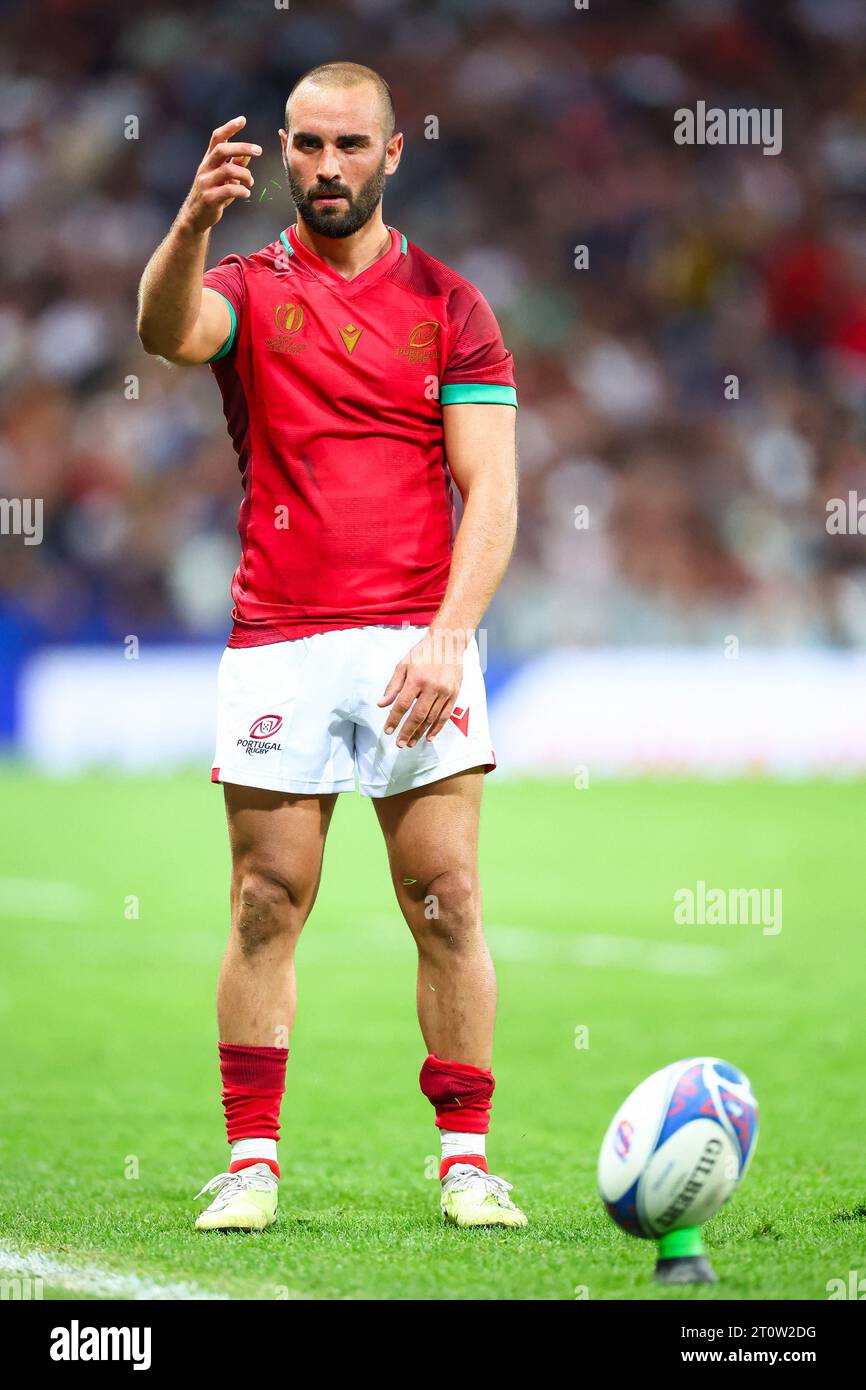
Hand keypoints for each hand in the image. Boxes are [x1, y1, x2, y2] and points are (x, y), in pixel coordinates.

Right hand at [180, 116, 261, 232]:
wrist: (195, 218)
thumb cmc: (212, 195)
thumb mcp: (224, 178)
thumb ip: (235, 166)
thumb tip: (248, 154)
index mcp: (208, 160)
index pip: (217, 138)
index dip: (229, 127)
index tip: (243, 120)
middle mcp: (205, 168)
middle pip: (222, 149)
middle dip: (242, 147)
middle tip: (259, 151)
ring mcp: (206, 183)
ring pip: (228, 170)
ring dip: (245, 175)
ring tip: (251, 183)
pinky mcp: (210, 198)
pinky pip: (229, 190)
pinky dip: (242, 191)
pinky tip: (246, 194)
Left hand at [377, 630, 465, 746]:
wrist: (448, 643)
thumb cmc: (423, 653)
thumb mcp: (403, 665)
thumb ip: (392, 686)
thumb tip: (381, 704)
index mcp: (416, 679)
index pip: (402, 705)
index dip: (394, 719)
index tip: (388, 731)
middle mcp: (432, 687)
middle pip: (417, 715)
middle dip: (407, 732)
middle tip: (399, 744)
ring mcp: (445, 692)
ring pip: (431, 718)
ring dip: (420, 733)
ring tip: (410, 743)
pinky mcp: (454, 694)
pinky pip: (445, 716)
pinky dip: (437, 728)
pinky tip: (428, 737)